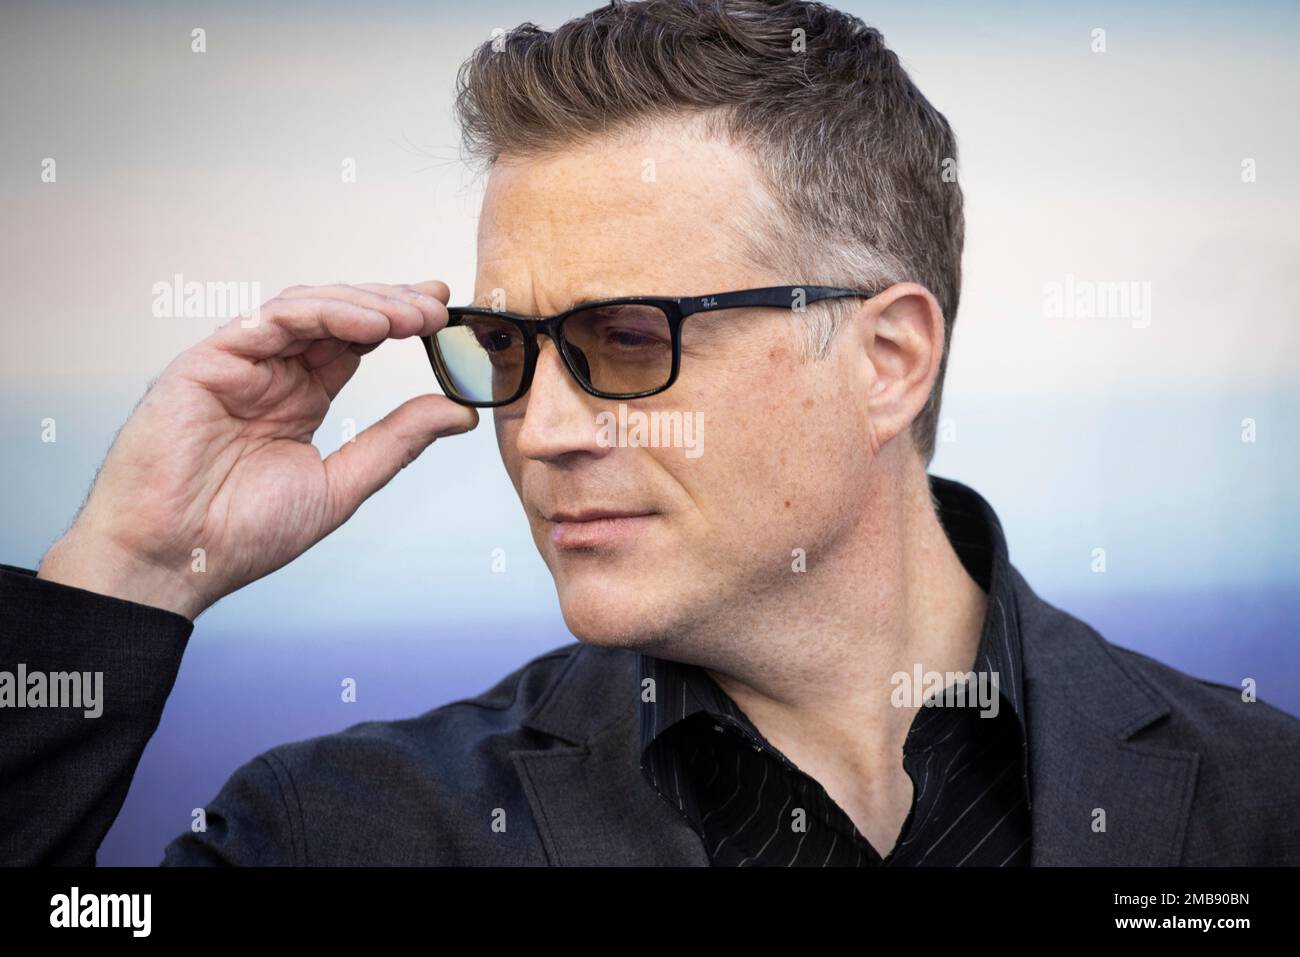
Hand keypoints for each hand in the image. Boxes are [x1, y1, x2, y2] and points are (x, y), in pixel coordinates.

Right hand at [37, 280, 477, 619]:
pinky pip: (270, 322)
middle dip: (391, 305)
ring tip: (414, 316)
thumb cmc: (240, 534)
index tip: (445, 314)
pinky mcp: (208, 362)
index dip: (399, 321)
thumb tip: (460, 413)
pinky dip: (323, 316)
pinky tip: (370, 324)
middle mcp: (271, 374)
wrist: (173, 563)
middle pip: (337, 317)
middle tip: (438, 307)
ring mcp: (239, 365)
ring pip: (307, 309)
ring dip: (365, 305)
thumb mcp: (340, 484)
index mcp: (299, 399)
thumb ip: (397, 441)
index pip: (355, 343)